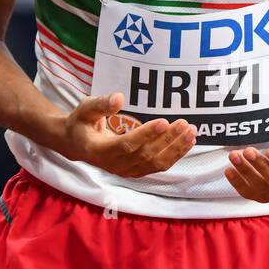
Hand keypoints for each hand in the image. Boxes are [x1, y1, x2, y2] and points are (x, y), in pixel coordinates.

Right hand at [61, 92, 196, 177]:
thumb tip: (119, 98)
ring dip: (176, 148)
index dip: (146, 134)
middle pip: (146, 154)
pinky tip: (188, 141)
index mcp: (99, 150)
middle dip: (167, 139)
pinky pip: (158, 165)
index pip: (127, 144)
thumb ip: (100, 104)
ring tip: (191, 132)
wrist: (77, 144)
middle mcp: (114, 164)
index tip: (164, 121)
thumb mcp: (85, 109)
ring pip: (155, 163)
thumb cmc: (81, 123)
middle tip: (184, 123)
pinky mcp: (136, 171)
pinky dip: (175, 154)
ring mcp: (126, 170)